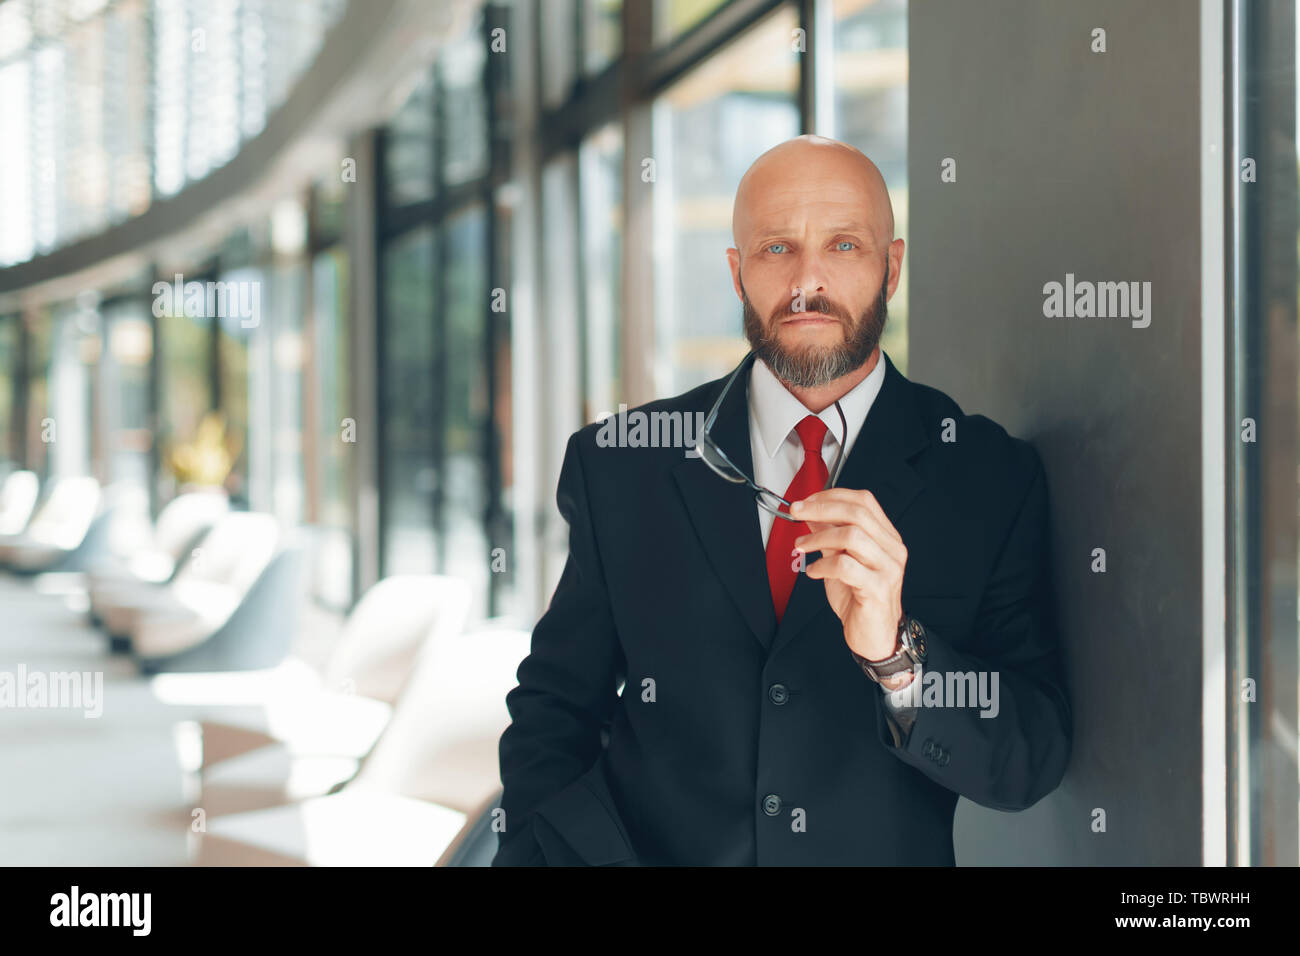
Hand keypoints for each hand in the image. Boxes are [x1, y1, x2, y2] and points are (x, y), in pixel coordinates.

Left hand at [790, 488, 906, 661]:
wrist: (874, 635)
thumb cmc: (859, 599)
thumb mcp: (840, 560)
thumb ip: (829, 536)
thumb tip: (810, 514)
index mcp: (886, 537)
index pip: (863, 501)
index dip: (832, 496)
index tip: (807, 500)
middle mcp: (891, 549)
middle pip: (857, 513)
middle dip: (820, 508)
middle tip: (796, 513)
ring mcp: (887, 568)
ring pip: (852, 536)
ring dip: (818, 537)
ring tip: (802, 547)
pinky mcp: (877, 588)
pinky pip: (845, 566)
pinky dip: (822, 566)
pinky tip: (813, 572)